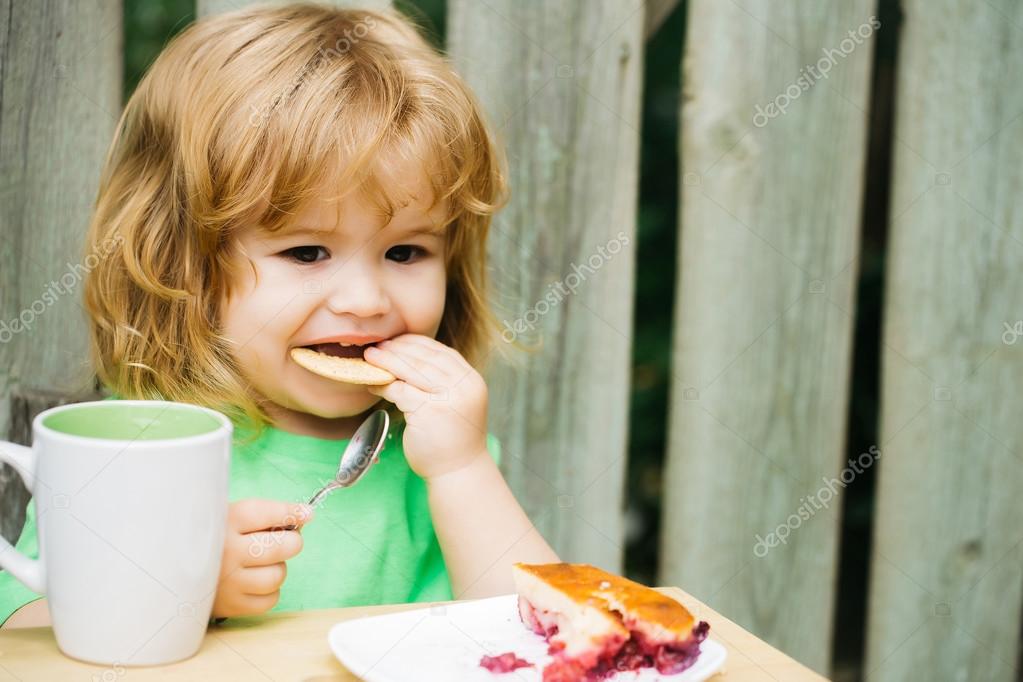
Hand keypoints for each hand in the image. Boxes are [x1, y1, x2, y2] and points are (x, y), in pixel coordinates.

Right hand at [211, 499, 312, 617]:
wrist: (171, 569)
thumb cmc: (211, 539)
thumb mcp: (229, 516)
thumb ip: (264, 515)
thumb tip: (305, 515)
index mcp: (224, 522)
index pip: (267, 513)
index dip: (292, 512)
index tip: (306, 513)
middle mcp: (226, 552)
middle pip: (282, 546)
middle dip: (292, 542)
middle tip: (287, 541)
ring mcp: (227, 581)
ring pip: (278, 575)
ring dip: (278, 568)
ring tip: (263, 564)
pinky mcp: (229, 606)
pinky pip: (269, 600)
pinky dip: (270, 591)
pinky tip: (256, 582)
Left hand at [364, 334, 488, 479]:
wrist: (458, 472)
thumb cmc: (452, 439)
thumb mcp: (455, 402)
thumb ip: (442, 382)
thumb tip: (408, 357)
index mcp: (471, 380)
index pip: (441, 352)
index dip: (415, 343)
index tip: (396, 340)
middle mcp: (463, 386)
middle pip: (424, 358)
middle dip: (398, 349)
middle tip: (377, 346)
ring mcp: (448, 398)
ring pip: (411, 370)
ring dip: (387, 361)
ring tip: (370, 357)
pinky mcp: (429, 411)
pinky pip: (400, 390)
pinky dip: (383, 385)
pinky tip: (372, 384)